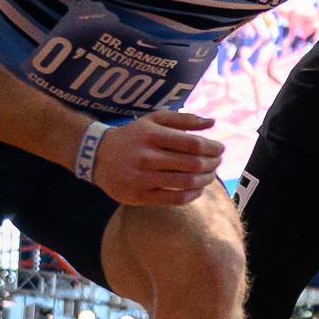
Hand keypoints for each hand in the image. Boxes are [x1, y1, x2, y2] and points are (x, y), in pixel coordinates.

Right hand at [91, 110, 223, 206]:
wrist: (97, 155)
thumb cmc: (133, 136)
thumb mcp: (154, 120)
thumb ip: (184, 119)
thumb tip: (212, 122)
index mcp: (152, 135)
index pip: (193, 144)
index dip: (213, 148)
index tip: (221, 149)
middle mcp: (146, 157)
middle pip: (193, 164)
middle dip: (213, 164)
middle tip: (218, 163)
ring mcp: (142, 178)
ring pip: (186, 183)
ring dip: (206, 180)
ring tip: (210, 175)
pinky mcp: (138, 196)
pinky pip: (174, 199)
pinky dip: (192, 195)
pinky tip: (198, 189)